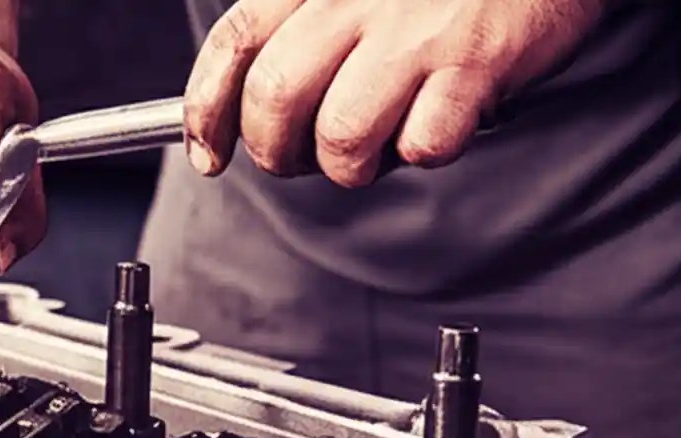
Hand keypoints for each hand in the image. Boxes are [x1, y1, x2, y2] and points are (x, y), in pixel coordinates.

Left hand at [184, 0, 607, 186]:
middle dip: (273, 151)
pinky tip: (438, 120)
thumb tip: (238, 110)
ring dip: (349, 165)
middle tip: (296, 159)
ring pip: (341, 136)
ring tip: (376, 144)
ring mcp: (415, 30)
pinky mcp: (473, 63)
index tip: (207, 154)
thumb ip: (297, 30)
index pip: (234, 44)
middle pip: (276, 99)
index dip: (207, 111)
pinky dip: (424, 151)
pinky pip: (423, 145)